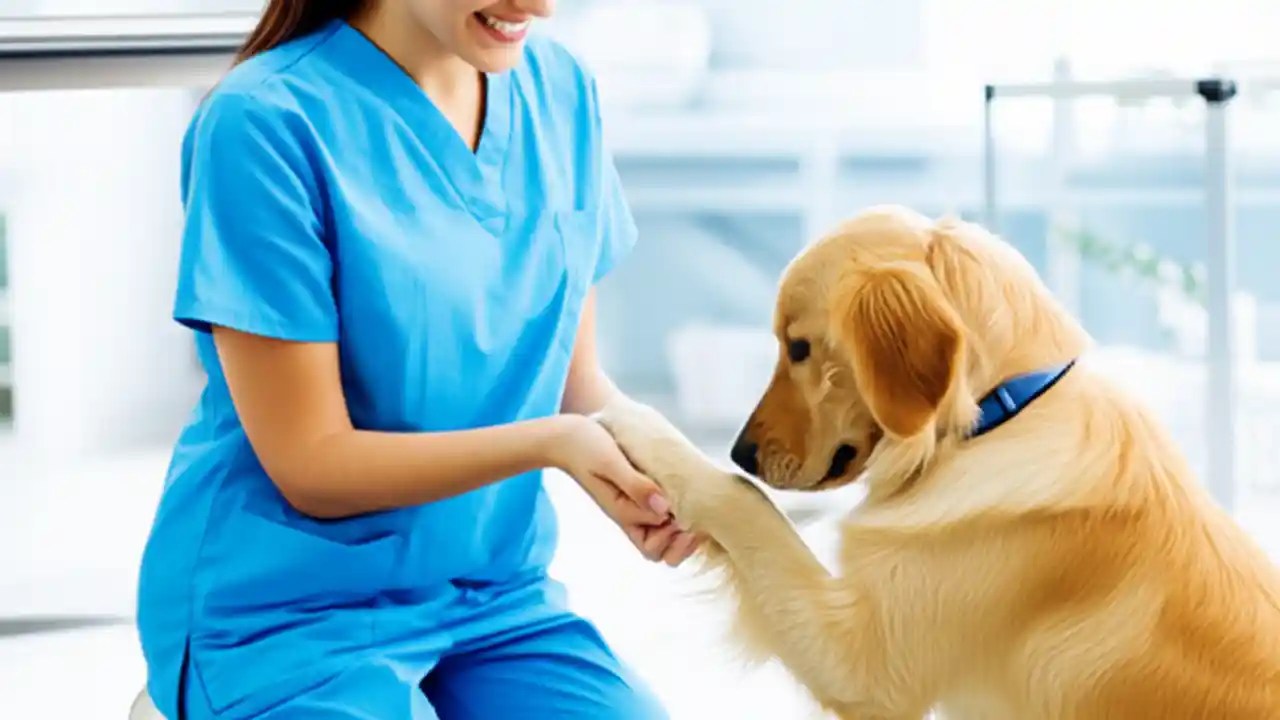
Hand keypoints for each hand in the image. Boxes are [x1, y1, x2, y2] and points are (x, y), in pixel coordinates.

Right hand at [549, 414, 701, 566]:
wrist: (566, 437)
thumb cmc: (586, 446)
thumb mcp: (611, 463)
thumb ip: (635, 485)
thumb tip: (665, 509)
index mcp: (622, 513)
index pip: (656, 541)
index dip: (675, 531)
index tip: (685, 510)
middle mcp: (629, 516)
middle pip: (659, 550)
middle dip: (680, 543)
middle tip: (695, 520)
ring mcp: (634, 508)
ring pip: (663, 538)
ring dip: (681, 531)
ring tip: (695, 508)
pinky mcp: (639, 495)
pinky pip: (661, 517)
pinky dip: (678, 513)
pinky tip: (687, 495)